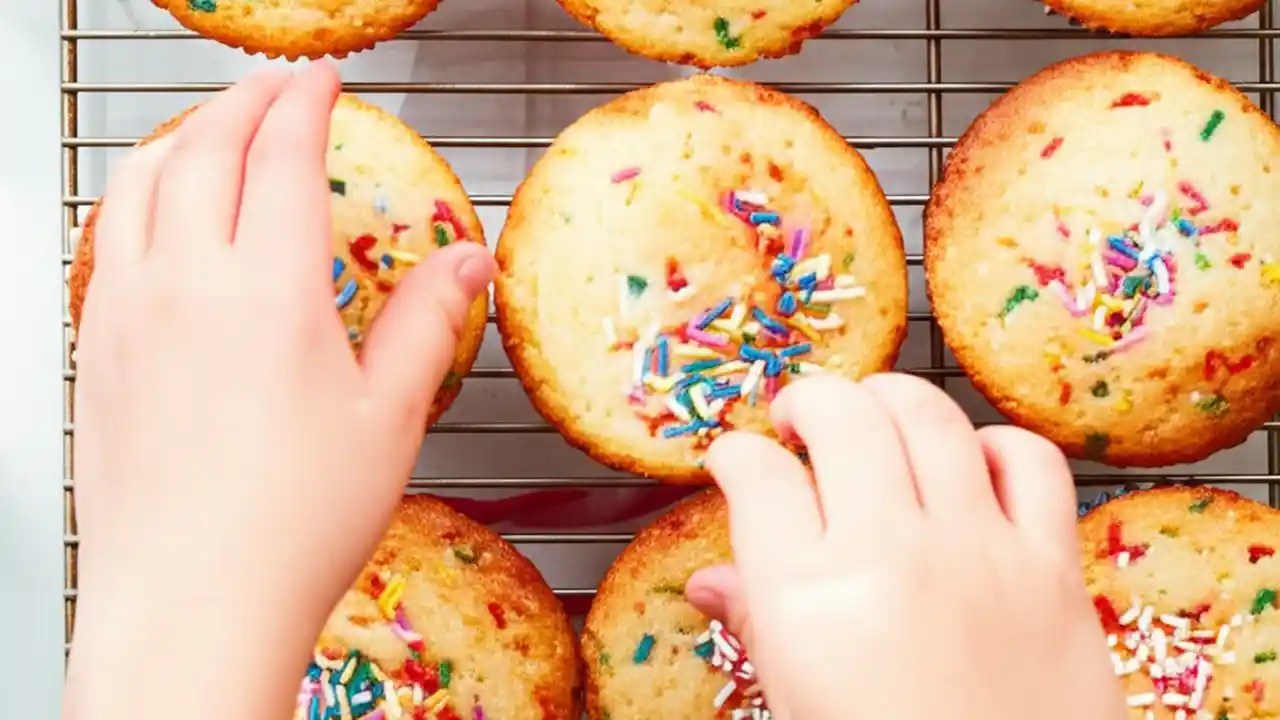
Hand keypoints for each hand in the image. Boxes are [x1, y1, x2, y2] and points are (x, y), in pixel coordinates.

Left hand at [64, 64, 494, 718]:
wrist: (190, 605)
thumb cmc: (295, 523)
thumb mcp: (389, 418)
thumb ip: (427, 323)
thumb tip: (465, 263)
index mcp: (269, 290)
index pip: (281, 155)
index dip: (306, 103)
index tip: (322, 82)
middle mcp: (184, 282)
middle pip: (204, 147)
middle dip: (243, 101)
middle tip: (275, 88)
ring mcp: (125, 312)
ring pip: (140, 180)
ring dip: (182, 136)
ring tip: (210, 130)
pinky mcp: (93, 349)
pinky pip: (106, 237)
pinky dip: (137, 194)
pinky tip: (155, 215)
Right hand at [685, 374, 1123, 719]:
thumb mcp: (797, 702)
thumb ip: (756, 626)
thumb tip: (708, 584)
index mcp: (807, 596)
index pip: (756, 476)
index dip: (735, 455)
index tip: (737, 461)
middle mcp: (890, 553)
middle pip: (840, 417)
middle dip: (806, 401)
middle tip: (798, 423)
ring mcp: (977, 551)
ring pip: (929, 415)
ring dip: (889, 399)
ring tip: (873, 416)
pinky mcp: (1051, 567)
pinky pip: (1030, 461)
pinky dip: (994, 444)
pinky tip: (970, 461)